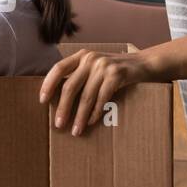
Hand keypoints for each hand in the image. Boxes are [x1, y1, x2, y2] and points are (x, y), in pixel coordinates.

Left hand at [39, 49, 153, 135]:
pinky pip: (101, 99)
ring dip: (79, 116)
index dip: (48, 84)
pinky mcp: (116, 75)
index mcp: (82, 55)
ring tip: (75, 130)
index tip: (42, 101)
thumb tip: (61, 100)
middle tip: (58, 124)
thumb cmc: (116, 70)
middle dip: (63, 108)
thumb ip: (81, 75)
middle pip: (70, 86)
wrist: (144, 63)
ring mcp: (104, 66)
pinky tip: (91, 122)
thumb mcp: (96, 66)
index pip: (58, 68)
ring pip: (86, 96)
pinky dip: (95, 113)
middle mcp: (90, 58)